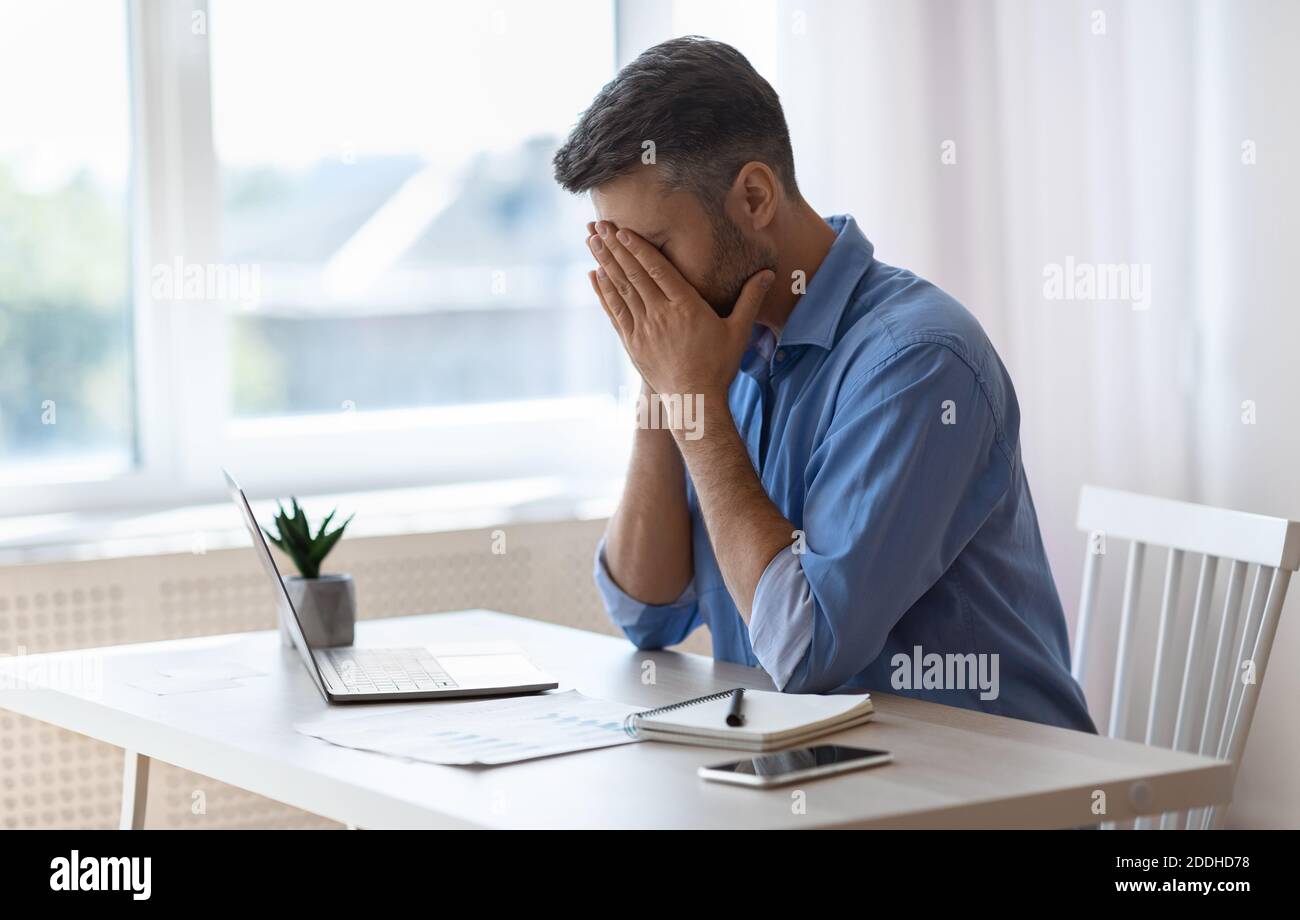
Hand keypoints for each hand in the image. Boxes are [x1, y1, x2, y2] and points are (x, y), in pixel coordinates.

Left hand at [585, 221, 773, 400]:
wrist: (694, 402)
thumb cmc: (718, 366)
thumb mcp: (739, 330)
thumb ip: (750, 298)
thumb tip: (769, 272)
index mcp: (686, 307)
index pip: (657, 270)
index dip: (638, 248)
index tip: (622, 230)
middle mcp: (660, 315)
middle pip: (633, 274)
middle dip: (614, 247)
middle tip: (598, 224)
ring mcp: (643, 329)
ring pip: (620, 290)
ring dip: (605, 263)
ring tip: (591, 240)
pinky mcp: (632, 343)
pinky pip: (614, 312)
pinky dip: (603, 292)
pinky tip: (594, 275)